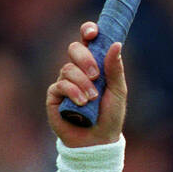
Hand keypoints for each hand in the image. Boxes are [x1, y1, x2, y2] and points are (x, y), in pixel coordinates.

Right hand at [46, 21, 126, 146]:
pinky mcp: (54, 96)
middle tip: (95, 75)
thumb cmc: (110, 116)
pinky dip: (72, 92)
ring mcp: (64, 82)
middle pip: (74, 48)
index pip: (87, 41)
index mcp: (94, 64)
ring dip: (82, 83)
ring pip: (68, 68)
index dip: (88, 31)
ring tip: (92, 99)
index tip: (93, 33)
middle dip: (85, 59)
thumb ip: (115, 68)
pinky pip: (60, 85)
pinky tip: (82, 103)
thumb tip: (116, 44)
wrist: (98, 140)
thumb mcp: (118, 91)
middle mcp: (78, 70)